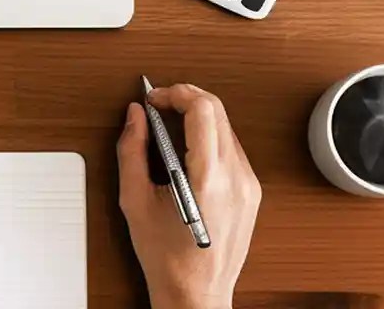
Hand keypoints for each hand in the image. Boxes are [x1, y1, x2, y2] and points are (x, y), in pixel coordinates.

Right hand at [116, 84, 261, 308]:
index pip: (204, 109)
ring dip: (198, 118)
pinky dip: (209, 138)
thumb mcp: (134, 201)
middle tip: (159, 105)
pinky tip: (187, 152)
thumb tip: (135, 117)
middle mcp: (237, 178)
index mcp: (208, 178)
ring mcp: (249, 184)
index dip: (176, 93)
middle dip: (186, 99)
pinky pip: (232, 149)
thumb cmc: (167, 258)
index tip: (156, 99)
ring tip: (169, 129)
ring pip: (226, 127)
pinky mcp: (252, 191)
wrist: (197, 293)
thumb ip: (131, 150)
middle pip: (218, 111)